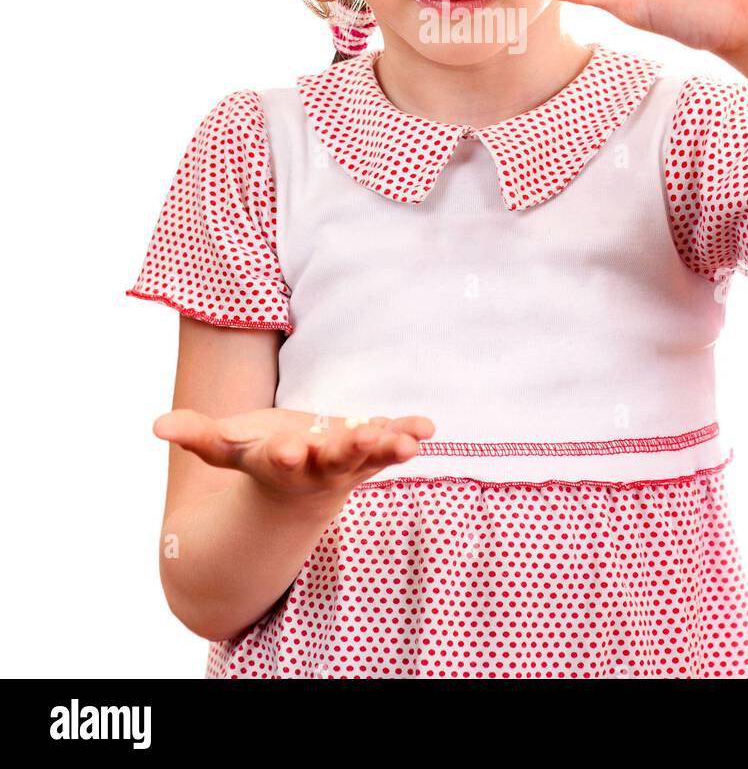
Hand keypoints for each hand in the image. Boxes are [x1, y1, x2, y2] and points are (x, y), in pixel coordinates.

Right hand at [152, 407, 435, 507]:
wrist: (296, 484)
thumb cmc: (256, 456)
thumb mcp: (224, 447)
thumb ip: (195, 435)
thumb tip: (156, 426)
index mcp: (279, 464)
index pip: (280, 461)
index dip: (284, 454)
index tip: (288, 448)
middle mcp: (317, 468)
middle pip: (333, 461)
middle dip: (348, 448)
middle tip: (363, 436)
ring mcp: (349, 463)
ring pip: (371, 457)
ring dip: (389, 447)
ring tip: (411, 442)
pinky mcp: (372, 452)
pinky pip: (393, 445)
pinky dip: (410, 436)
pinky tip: (428, 427)